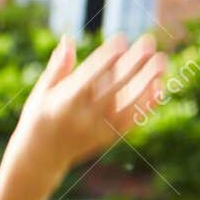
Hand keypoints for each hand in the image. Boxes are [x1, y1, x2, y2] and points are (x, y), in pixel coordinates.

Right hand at [12, 34, 165, 173]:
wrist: (39, 159)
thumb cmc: (39, 119)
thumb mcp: (41, 94)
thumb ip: (57, 68)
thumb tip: (68, 39)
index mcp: (64, 104)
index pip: (89, 77)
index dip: (106, 58)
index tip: (121, 39)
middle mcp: (82, 118)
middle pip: (113, 87)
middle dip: (132, 64)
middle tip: (149, 42)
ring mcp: (97, 130)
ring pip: (127, 104)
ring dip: (146, 82)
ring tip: (161, 60)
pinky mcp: (107, 139)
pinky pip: (131, 120)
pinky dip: (146, 104)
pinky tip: (158, 86)